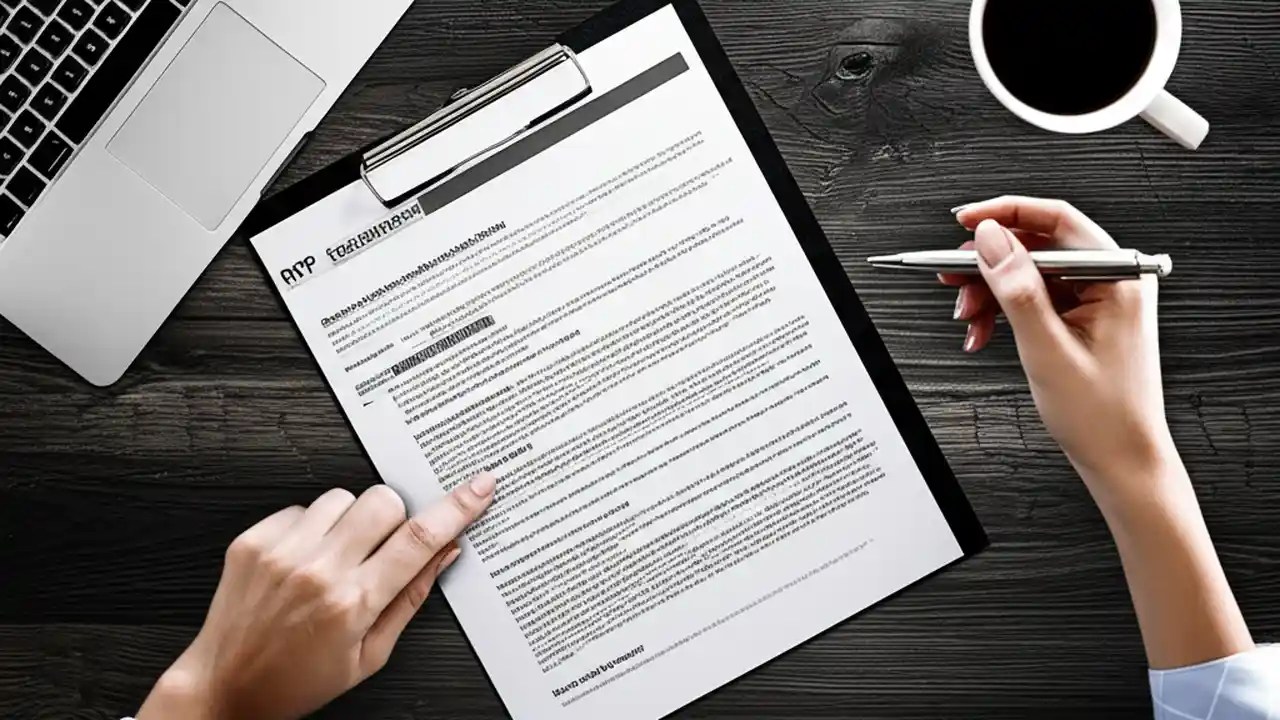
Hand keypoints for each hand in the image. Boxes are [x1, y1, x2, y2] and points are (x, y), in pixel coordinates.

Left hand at [137, 475, 496, 719]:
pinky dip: (311, 526)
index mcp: (352, 602)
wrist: (225, 687)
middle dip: (395, 519)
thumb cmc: (298, 681)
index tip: (479, 488)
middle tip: (383, 548)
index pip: (419, 539)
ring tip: (337, 557)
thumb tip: (444, 553)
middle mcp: (317, 570)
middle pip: (384, 502)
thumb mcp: (369, 655)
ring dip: (351, 521)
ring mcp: (282, 552)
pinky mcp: (254, 541)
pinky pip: (302, 506)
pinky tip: (305, 558)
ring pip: (344, 497)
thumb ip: (410, 598)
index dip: (456, 508)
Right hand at [943, 197, 1175, 507]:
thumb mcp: (1048, 348)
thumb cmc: (1102, 416)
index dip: (1005, 214)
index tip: (966, 221)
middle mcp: (1111, 281)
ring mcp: (1097, 299)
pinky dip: (1002, 311)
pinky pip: (1033, 298)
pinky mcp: (1082, 317)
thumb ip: (1017, 290)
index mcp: (1117, 278)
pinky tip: (984, 332)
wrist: (1121, 460)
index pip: (1056, 220)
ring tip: (968, 318)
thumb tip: (991, 240)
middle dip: (988, 264)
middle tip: (953, 278)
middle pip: (1036, 246)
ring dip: (989, 292)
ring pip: (1027, 273)